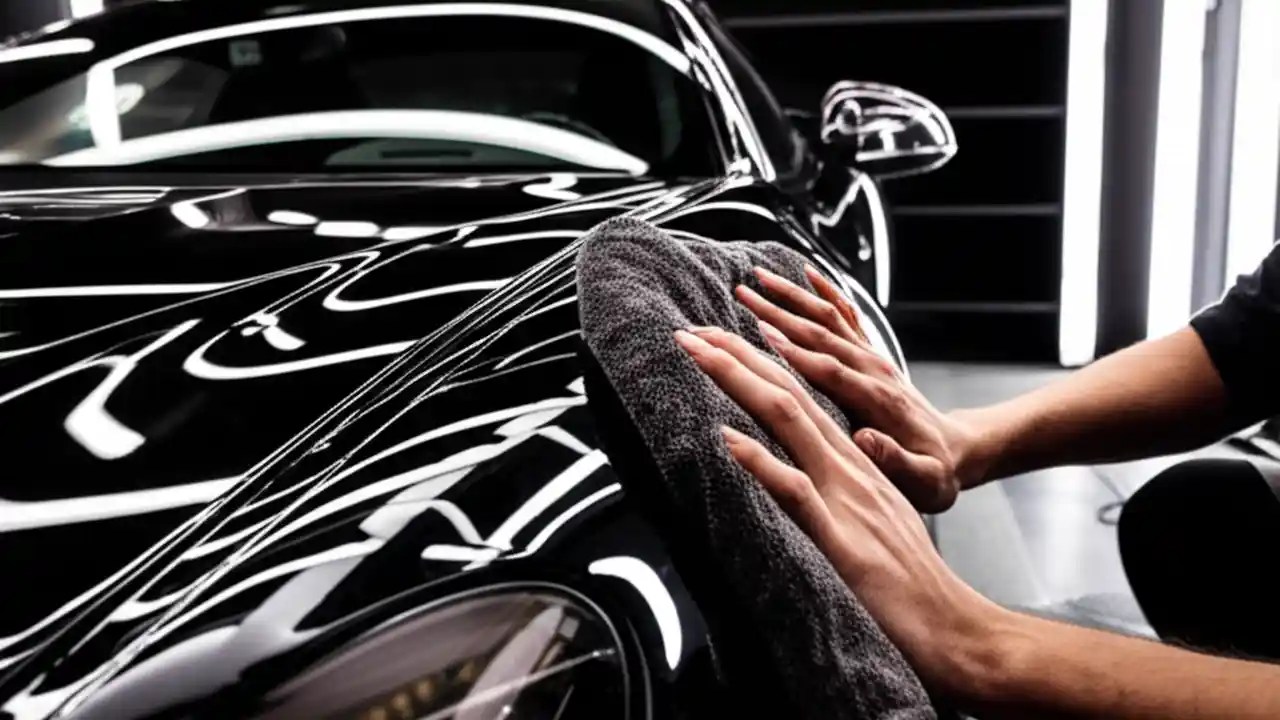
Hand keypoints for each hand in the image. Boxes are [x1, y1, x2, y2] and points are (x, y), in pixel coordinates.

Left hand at [673, 327, 1006, 696]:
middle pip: (786, 394)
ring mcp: (845, 498)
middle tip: (689, 329)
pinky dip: (760, 461)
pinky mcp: (840, 538)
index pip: (796, 397)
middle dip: (735, 357)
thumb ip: (834, 492)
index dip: (754, 366)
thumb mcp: (866, 521)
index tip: (715, 341)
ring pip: (789, 421)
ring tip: (700, 353)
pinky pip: (796, 492)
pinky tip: (728, 439)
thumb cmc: (906, 583)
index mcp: (852, 463)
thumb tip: (800, 476)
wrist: (951, 626)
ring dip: (739, 382)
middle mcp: (848, 467)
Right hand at [738, 265, 988, 511]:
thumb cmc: (933, 473)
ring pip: (829, 319)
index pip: (832, 371)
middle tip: (743, 295)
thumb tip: (866, 441)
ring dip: (793, 296)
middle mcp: (875, 371)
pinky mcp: (872, 355)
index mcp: (880, 401)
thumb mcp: (924, 480)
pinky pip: (846, 317)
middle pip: (822, 335)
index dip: (799, 354)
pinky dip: (826, 292)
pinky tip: (806, 273)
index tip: (764, 334)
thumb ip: (896, 461)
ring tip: (758, 277)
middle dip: (780, 314)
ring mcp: (874, 359)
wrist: (958, 452)